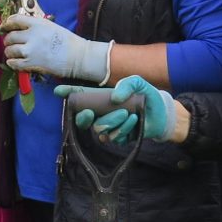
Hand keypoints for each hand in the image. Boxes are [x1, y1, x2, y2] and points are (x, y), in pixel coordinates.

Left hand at [0, 9, 110, 83]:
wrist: (77, 57)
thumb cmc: (67, 41)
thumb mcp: (51, 26)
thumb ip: (35, 26)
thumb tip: (20, 28)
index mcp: (37, 24)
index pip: (15, 20)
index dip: (7, 23)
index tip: (4, 26)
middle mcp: (32, 35)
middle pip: (10, 36)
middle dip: (8, 40)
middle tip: (11, 43)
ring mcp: (30, 50)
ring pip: (10, 50)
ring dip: (9, 52)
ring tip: (13, 54)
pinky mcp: (31, 63)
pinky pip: (14, 63)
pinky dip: (12, 63)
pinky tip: (14, 62)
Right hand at [59, 75, 178, 143]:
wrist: (162, 115)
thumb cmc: (148, 97)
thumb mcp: (140, 83)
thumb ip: (128, 83)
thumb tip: (114, 98)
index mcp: (102, 98)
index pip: (82, 96)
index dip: (69, 94)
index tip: (59, 92)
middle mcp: (102, 113)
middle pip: (82, 119)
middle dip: (83, 117)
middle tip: (89, 113)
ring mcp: (109, 127)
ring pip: (99, 129)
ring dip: (113, 121)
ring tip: (128, 113)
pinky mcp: (118, 138)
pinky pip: (113, 137)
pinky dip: (124, 128)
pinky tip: (134, 121)